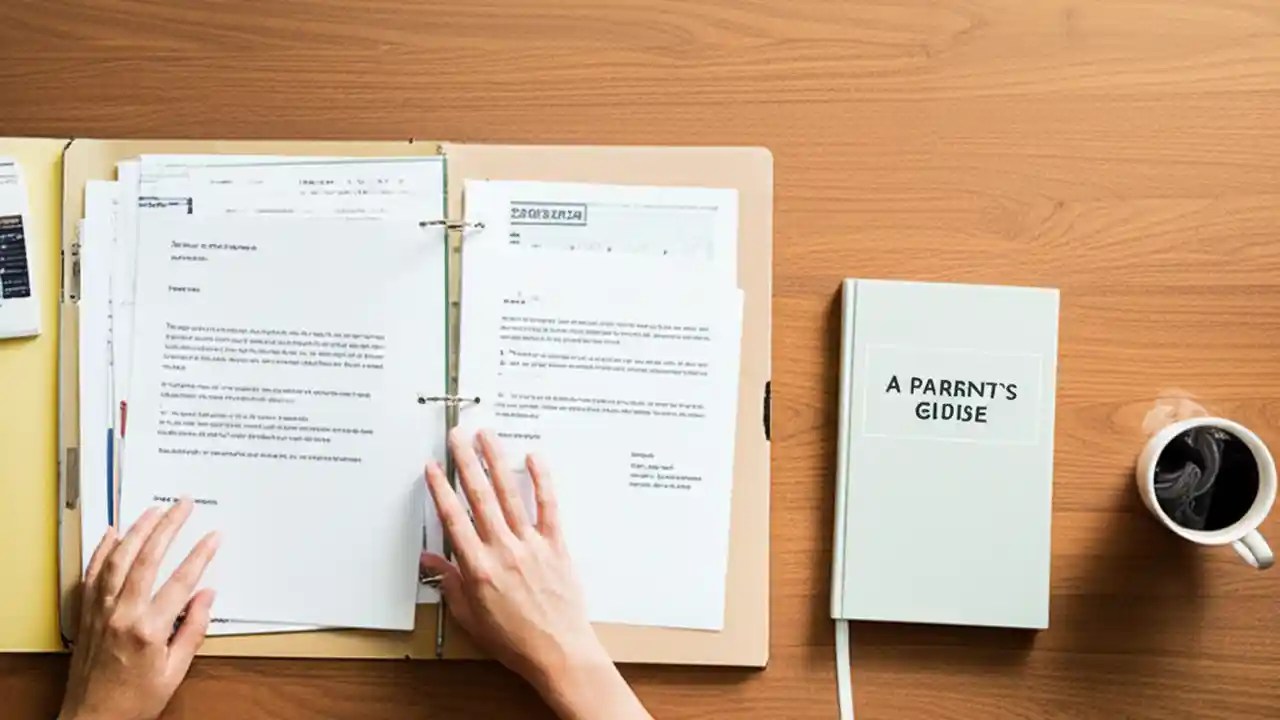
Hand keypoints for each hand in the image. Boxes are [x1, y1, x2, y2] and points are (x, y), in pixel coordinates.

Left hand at [60, 498, 220, 719]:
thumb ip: (193, 630)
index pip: (181, 581)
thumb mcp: (175, 672)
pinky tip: (112, 534)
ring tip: (152, 511)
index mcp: (149, 629)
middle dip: (168, 527)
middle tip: (182, 506)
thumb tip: (206, 597)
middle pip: (147, 559)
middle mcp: (121, 614)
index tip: (213, 537)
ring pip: (117, 559)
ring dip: (136, 531)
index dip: (200, 555)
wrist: (92, 719)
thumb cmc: (134, 700)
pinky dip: (102, 551)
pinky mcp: (86, 614)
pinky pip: (93, 574)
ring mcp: (100, 611)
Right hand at [422, 429, 651, 719]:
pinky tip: (534, 457)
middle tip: (456, 436)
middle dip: (465, 463)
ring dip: (496, 461)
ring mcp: (531, 545)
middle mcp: (503, 550)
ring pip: (510, 494)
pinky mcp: (556, 545)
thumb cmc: (513, 640)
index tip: (432, 468)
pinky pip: (548, 506)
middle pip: (480, 497)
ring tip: (486, 436)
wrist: (558, 651)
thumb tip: (430, 557)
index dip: (440, 490)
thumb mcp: (470, 616)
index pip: (453, 520)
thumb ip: (449, 582)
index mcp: (478, 568)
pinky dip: (542, 480)